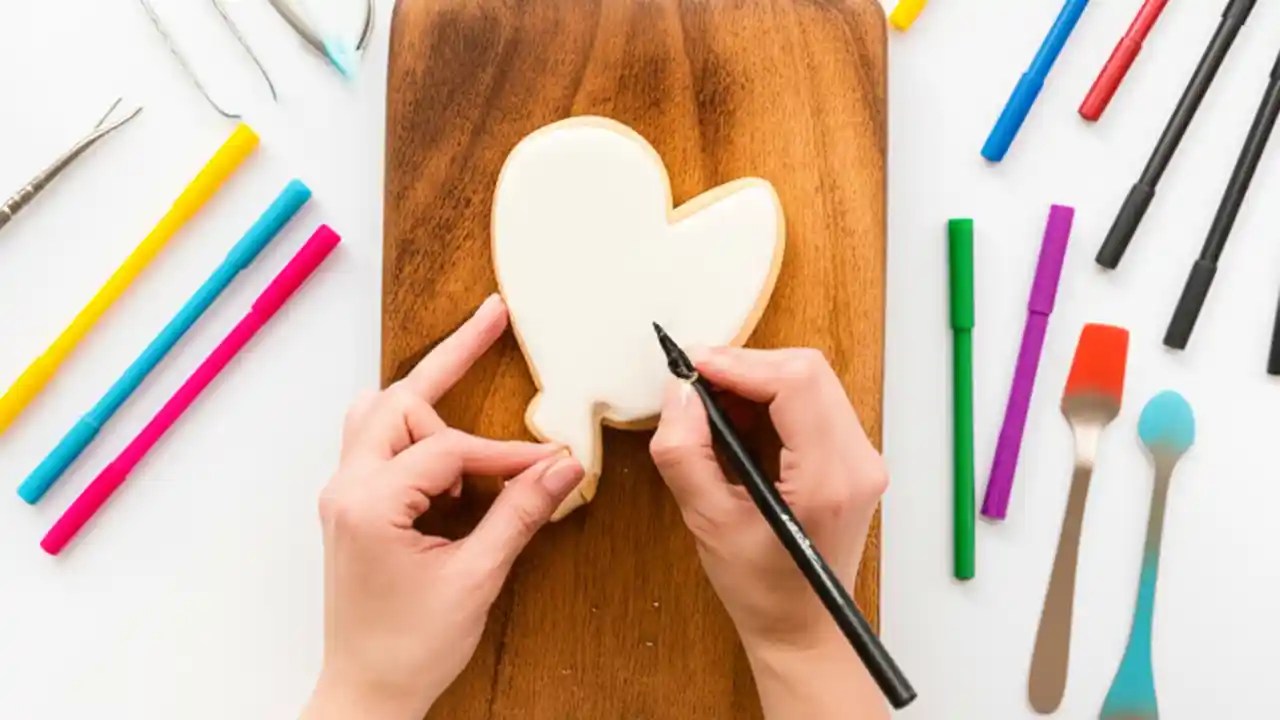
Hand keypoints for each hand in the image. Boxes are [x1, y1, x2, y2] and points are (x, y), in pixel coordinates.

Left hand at [303, 295, 583, 719]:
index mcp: (369, 504)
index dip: (506, 452)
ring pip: (379, 413)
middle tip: (493, 318)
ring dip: (426, 393)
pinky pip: (378, 444)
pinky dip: (415, 429)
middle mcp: (348, 489)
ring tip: (468, 359)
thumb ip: (519, 514)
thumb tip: (560, 466)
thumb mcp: (475, 579)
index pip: (448, 448)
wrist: (366, 695)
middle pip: (399, 400)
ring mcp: (346, 497)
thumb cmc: (407, 649)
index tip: (551, 461)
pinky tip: (449, 433)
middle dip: (450, 364)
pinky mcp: (355, 508)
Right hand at [649, 347, 887, 717]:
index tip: (692, 367)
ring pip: (810, 381)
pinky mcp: (852, 458)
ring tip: (710, 407)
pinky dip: (770, 398)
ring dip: (756, 381)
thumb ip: (686, 454)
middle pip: (807, 371)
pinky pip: (812, 402)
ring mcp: (861, 458)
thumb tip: (678, 394)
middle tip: (694, 385)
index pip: (796, 383)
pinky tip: (736, 421)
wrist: (803, 629)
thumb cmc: (762, 591)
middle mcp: (858, 462)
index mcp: (829, 480)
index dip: (739, 364)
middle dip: (744, 367)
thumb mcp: (708, 523)